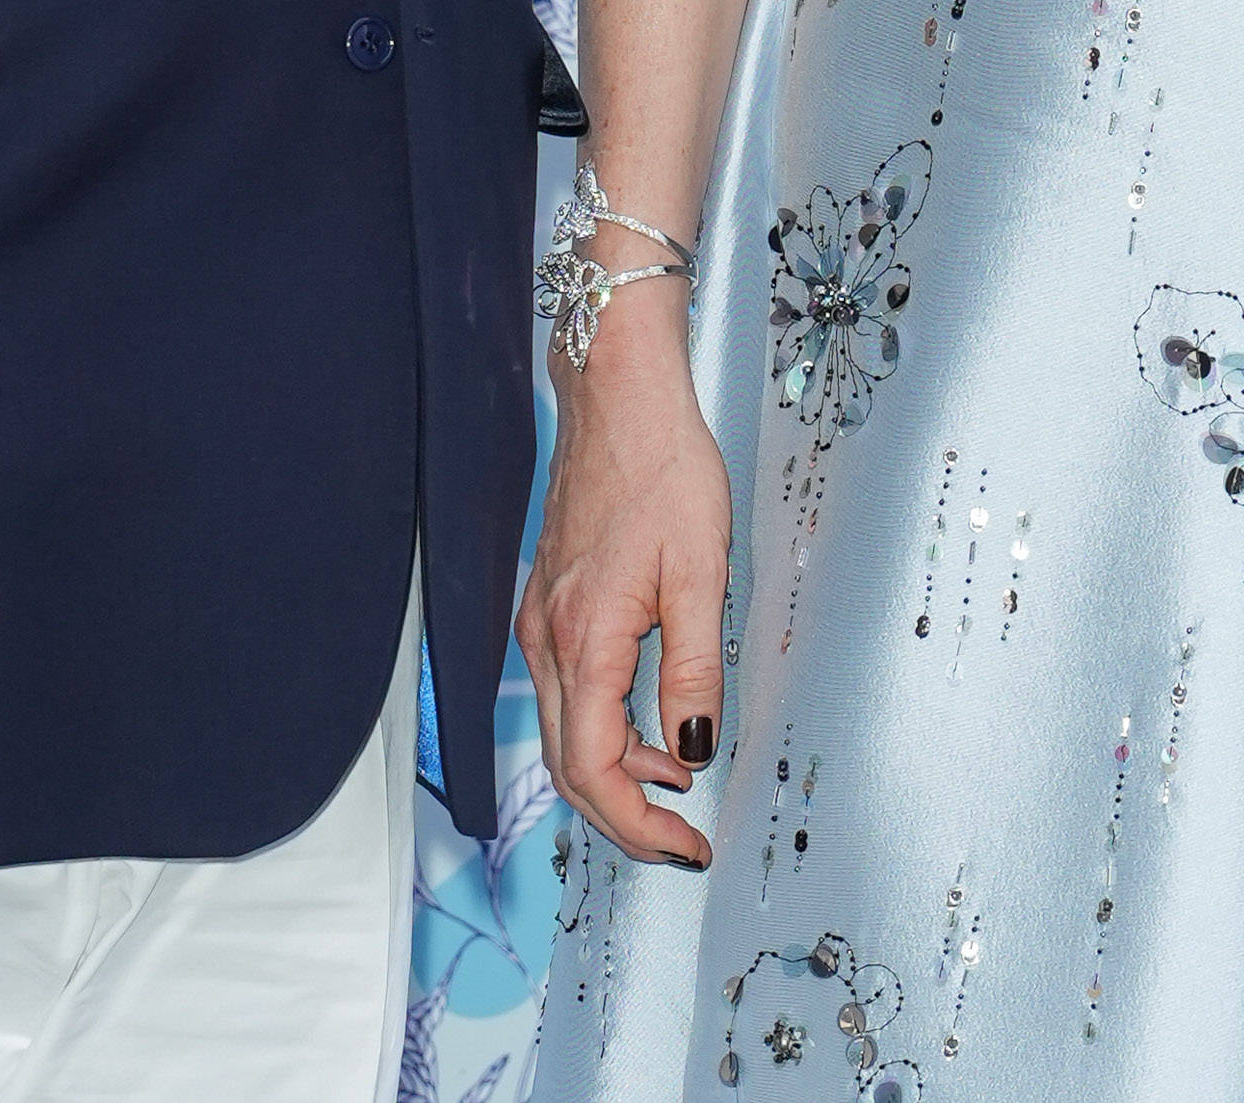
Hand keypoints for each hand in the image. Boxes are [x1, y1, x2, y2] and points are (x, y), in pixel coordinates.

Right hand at [518, 284, 732, 868]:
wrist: (618, 399)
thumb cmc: (664, 471)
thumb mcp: (701, 574)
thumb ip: (693, 669)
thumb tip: (692, 749)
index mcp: (585, 642)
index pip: (596, 771)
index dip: (639, 824)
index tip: (688, 844)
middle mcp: (548, 642)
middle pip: (569, 767)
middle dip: (624, 817)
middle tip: (683, 838)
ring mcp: (542, 623)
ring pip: (565, 733)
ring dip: (615, 774)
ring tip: (679, 777)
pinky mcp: (550, 605)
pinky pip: (568, 694)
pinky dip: (604, 727)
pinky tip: (649, 718)